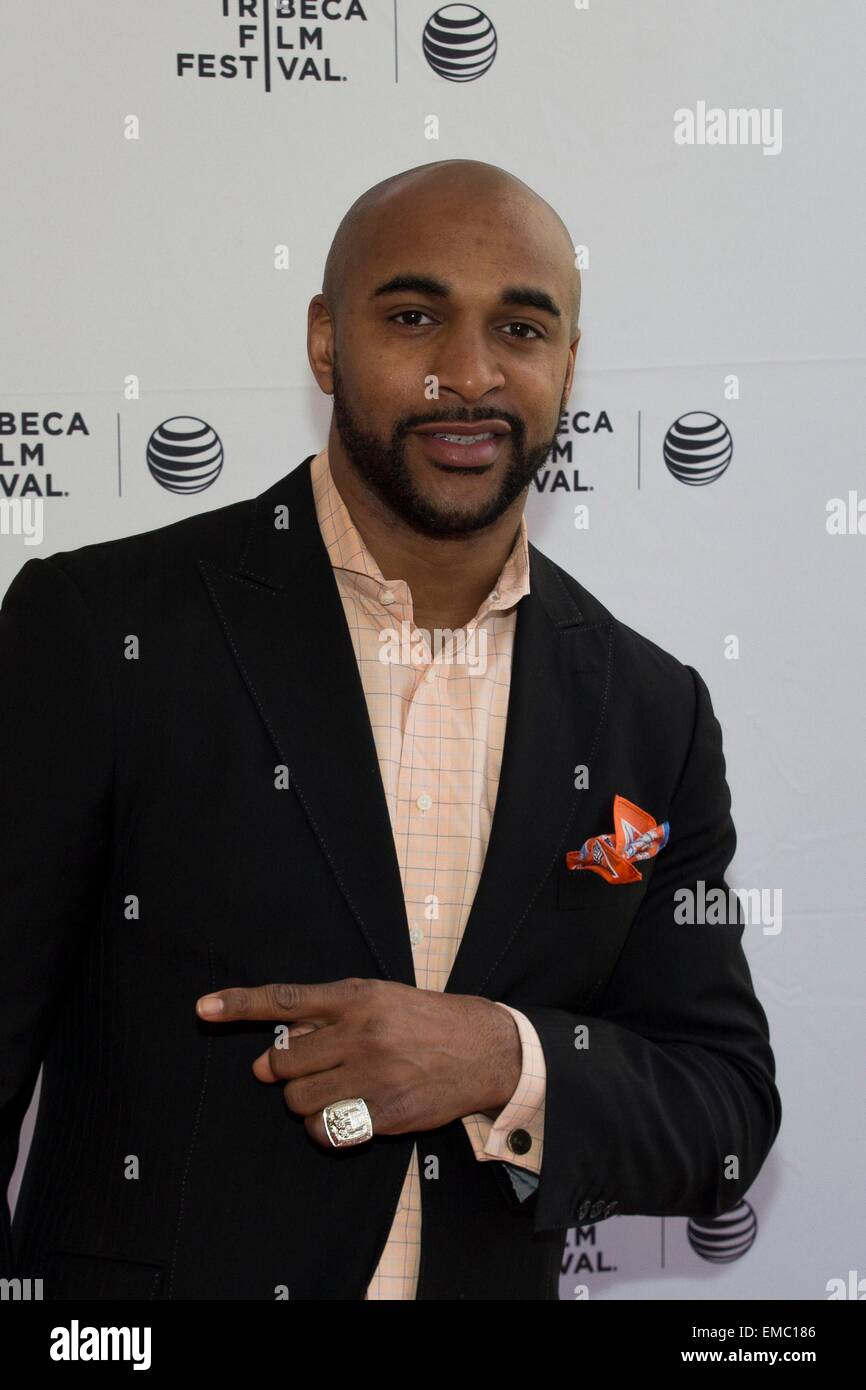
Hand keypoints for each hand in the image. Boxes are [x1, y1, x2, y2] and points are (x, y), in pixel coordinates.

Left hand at [195, 978, 521, 1146]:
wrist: (483, 1048)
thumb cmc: (424, 1020)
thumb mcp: (379, 999)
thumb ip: (326, 1019)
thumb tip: (267, 1058)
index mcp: (356, 997)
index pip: (285, 1001)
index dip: (239, 1004)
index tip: (203, 1008)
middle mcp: (361, 1033)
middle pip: (283, 1063)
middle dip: (284, 1072)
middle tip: (306, 1070)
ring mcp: (373, 1076)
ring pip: (299, 1102)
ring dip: (303, 1103)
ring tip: (330, 1092)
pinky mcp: (385, 1114)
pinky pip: (327, 1132)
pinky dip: (325, 1129)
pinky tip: (345, 1114)